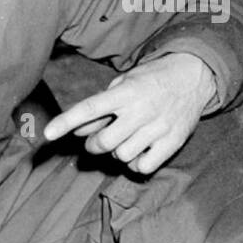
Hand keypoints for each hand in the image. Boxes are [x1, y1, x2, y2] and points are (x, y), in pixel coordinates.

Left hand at [43, 53, 215, 174]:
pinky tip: (138, 152)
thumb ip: (101, 105)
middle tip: (97, 140)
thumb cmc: (150, 80)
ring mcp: (159, 127)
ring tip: (124, 141)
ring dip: (116, 153)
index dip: (66, 121)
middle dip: (94, 145)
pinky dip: (136, 164)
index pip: (90, 108)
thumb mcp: (124, 82)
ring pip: (122, 156)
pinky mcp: (173, 142)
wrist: (194, 75)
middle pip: (104, 141)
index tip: (48, 134)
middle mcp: (141, 110)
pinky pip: (144, 166)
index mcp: (126, 92)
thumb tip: (78, 130)